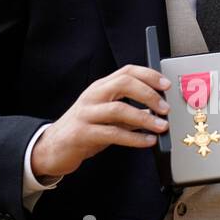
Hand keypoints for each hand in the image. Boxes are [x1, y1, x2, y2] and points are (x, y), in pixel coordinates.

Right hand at [31, 64, 170, 179]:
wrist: (53, 147)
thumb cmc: (84, 129)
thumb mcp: (108, 117)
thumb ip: (131, 113)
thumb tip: (157, 113)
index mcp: (100, 88)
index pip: (127, 71)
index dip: (149, 75)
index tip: (166, 85)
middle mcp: (93, 96)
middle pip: (123, 83)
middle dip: (148, 94)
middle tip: (165, 108)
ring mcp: (86, 114)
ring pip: (118, 109)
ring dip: (144, 118)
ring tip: (161, 126)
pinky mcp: (82, 133)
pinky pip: (113, 134)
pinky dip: (134, 138)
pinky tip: (147, 141)